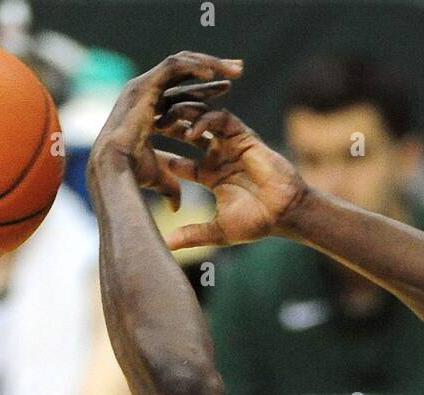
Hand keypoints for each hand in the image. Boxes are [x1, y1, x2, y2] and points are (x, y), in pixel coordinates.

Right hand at [88, 52, 243, 207]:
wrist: (114, 167)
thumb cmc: (131, 175)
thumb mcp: (158, 177)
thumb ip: (170, 186)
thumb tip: (177, 208)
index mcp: (146, 112)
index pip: (179, 98)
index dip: (202, 95)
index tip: (226, 94)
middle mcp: (143, 95)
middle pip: (183, 78)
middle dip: (211, 73)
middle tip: (237, 72)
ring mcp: (142, 87)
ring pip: (182, 67)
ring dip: (209, 65)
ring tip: (235, 69)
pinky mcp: (145, 84)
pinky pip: (174, 67)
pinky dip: (195, 67)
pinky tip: (215, 73)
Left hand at [157, 96, 308, 249]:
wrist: (284, 213)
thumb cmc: (255, 223)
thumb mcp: (217, 231)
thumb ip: (191, 235)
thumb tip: (165, 247)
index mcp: (208, 176)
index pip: (177, 162)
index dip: (159, 158)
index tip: (139, 157)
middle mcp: (216, 157)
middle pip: (185, 135)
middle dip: (166, 129)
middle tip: (144, 127)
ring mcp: (229, 145)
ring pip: (200, 120)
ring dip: (181, 117)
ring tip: (161, 120)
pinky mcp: (243, 136)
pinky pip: (220, 119)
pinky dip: (204, 120)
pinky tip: (189, 131)